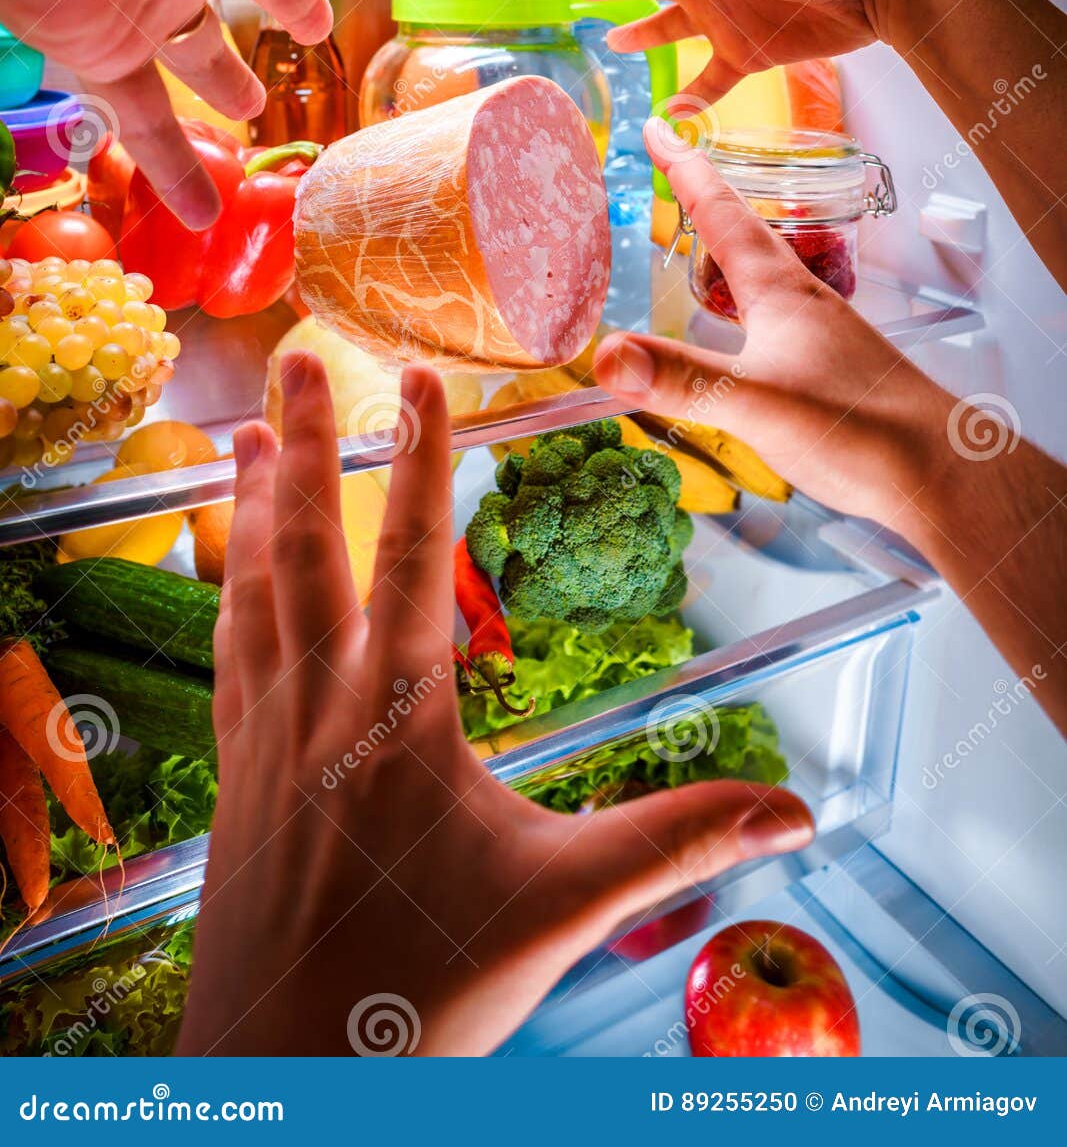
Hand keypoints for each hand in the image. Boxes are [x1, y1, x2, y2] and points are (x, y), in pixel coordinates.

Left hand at [178, 350, 811, 1056]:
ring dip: (252, 503)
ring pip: (253, 590)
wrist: (286, 1072)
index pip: (410, 555)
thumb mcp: (563, 909)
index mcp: (399, 718)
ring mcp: (265, 739)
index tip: (420, 376)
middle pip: (307, 545)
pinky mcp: (237, 776)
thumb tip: (790, 813)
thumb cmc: (419, 990)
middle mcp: (319, 707)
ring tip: (247, 431)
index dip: (417, 456)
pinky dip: (228, 591)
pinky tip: (228, 569)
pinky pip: (228, 655)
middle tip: (296, 354)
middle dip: (307, 439)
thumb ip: (675, 842)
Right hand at [595, 120, 1066, 728]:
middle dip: (702, 199)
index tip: (655, 127)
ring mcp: (819, 334)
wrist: (940, 473)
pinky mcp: (828, 369)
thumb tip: (605, 355)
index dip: (685, 169)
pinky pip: (771, 318)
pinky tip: (739, 331)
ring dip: (725, 252)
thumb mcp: (756, 404)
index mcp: (781, 292)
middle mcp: (802, 301)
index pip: (722, 214)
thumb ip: (682, 379)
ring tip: (696, 242)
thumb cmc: (859, 429)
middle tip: (671, 169)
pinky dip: (742, 307)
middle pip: (744, 234)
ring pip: (762, 276)